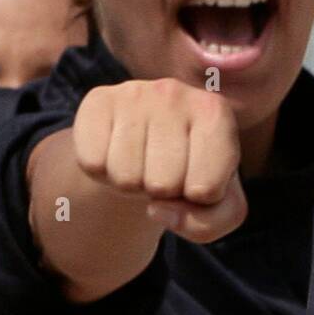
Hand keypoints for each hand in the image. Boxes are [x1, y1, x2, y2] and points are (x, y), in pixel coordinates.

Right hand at [71, 79, 246, 242]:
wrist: (146, 146)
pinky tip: (116, 151)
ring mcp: (135, 93)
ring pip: (125, 176)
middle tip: (163, 171)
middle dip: (163, 192)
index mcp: (216, 113)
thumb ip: (212, 221)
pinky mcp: (98, 100)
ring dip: (131, 183)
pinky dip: (101, 171)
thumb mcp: (221, 204)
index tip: (197, 177)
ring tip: (141, 162)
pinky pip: (93, 162)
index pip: (206, 190)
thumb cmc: (191, 174)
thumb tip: (157, 209)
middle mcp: (176, 93)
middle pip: (163, 184)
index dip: (199, 198)